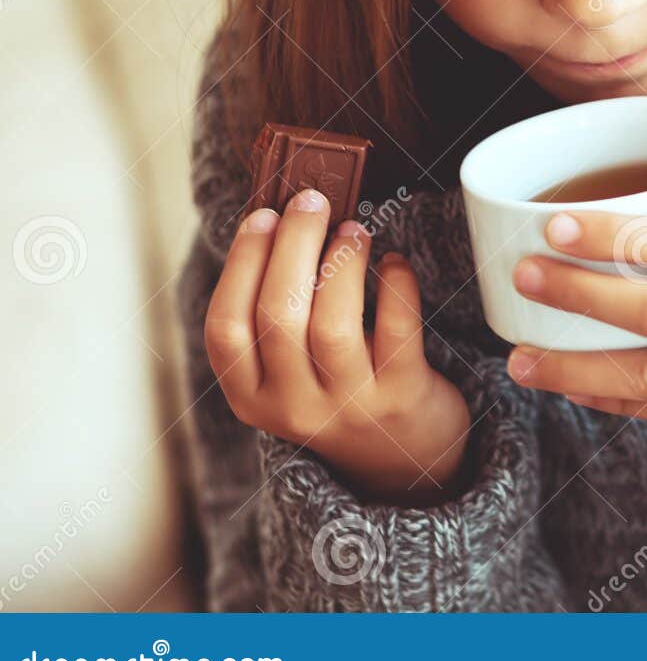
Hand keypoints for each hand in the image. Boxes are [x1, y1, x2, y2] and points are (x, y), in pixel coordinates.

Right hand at [204, 188, 470, 506]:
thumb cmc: (343, 391)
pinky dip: (396, 286)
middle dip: (292, 246)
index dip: (241, 265)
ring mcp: (349, 408)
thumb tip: (286, 222)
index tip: (262, 215)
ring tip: (354, 228)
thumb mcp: (294, 369)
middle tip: (312, 201)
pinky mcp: (401, 398)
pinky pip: (396, 331)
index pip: (225, 328)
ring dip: (341, 263)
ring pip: (331, 326)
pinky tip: (394, 262)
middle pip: (278, 316)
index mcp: (252, 397)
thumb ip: (281, 313)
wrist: (406, 459)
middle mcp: (293, 407)